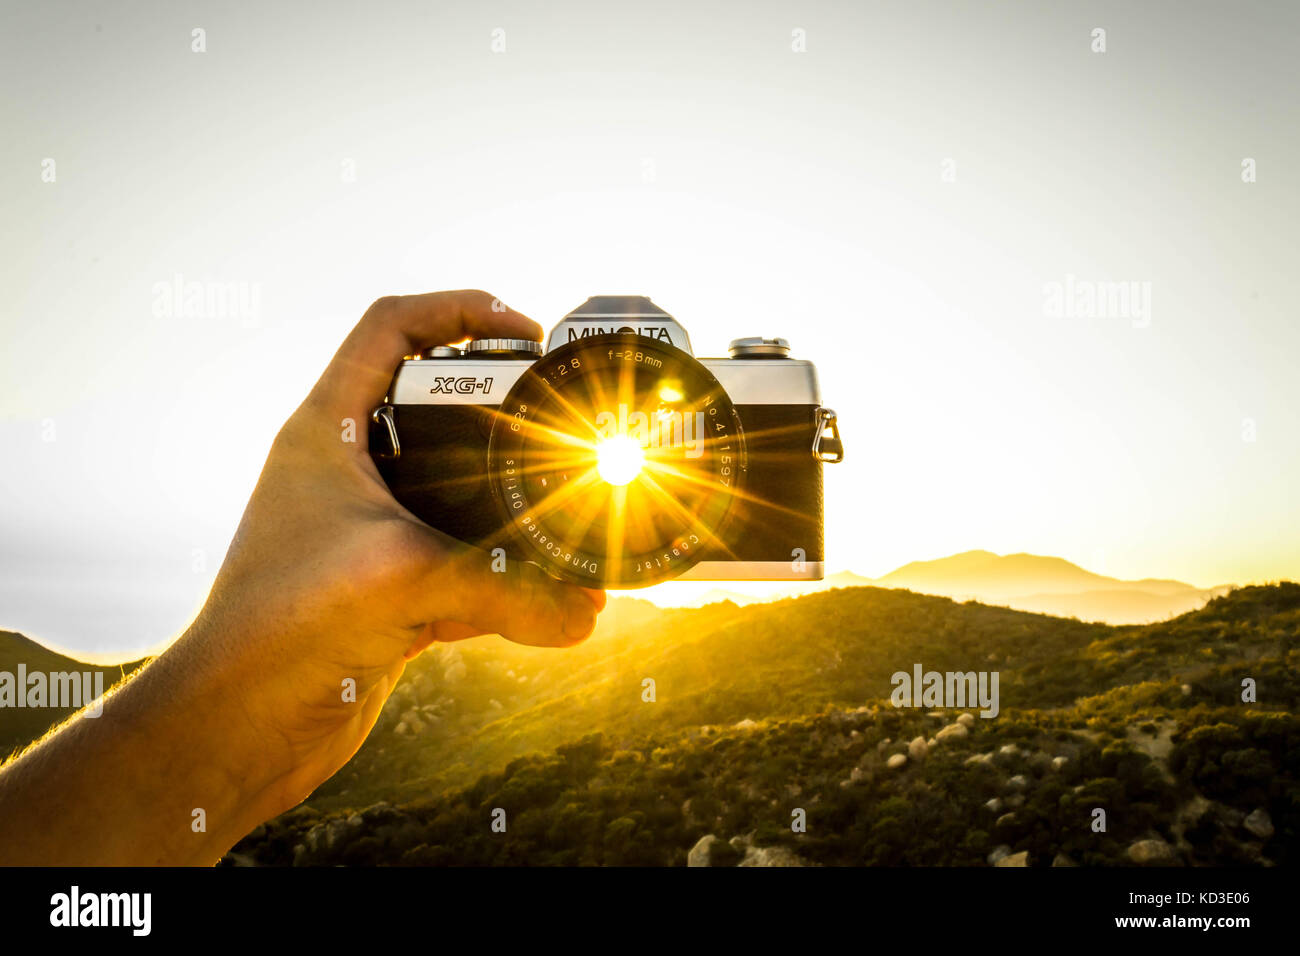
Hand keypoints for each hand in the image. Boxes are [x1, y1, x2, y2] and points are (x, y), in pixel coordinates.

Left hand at [180, 290, 605, 826]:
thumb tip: (590, 610)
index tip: (525, 332)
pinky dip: (503, 580)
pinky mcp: (386, 590)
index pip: (391, 329)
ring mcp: (366, 532)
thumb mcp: (407, 582)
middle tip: (551, 415)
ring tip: (564, 516)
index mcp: (328, 431)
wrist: (236, 728)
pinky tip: (546, 606)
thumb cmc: (282, 630)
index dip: (460, 311)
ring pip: (452, 490)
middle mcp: (344, 472)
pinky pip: (459, 564)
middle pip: (431, 404)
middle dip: (497, 409)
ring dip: (507, 503)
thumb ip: (511, 589)